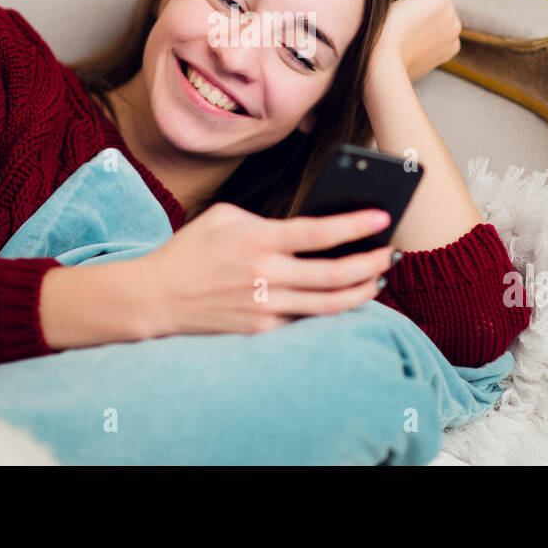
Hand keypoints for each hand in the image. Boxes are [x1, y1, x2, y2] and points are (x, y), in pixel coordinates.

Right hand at [137, 203, 397, 337]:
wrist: (157, 296)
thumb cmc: (191, 249)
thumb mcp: (225, 217)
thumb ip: (267, 221)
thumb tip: (310, 229)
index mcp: (257, 239)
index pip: (318, 232)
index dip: (356, 226)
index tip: (384, 218)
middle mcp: (264, 275)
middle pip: (333, 274)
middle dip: (370, 264)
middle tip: (390, 254)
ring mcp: (263, 307)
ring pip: (327, 305)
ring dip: (360, 292)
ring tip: (378, 280)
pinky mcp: (260, 329)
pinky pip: (305, 321)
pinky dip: (329, 311)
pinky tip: (345, 300)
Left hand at [369, 0, 461, 84]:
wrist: (381, 62)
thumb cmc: (387, 62)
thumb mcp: (408, 58)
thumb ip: (416, 47)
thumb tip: (407, 40)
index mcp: (451, 44)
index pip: (442, 15)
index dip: (420, 12)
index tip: (401, 24)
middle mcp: (455, 29)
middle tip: (396, 14)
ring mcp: (449, 13)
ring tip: (397, 4)